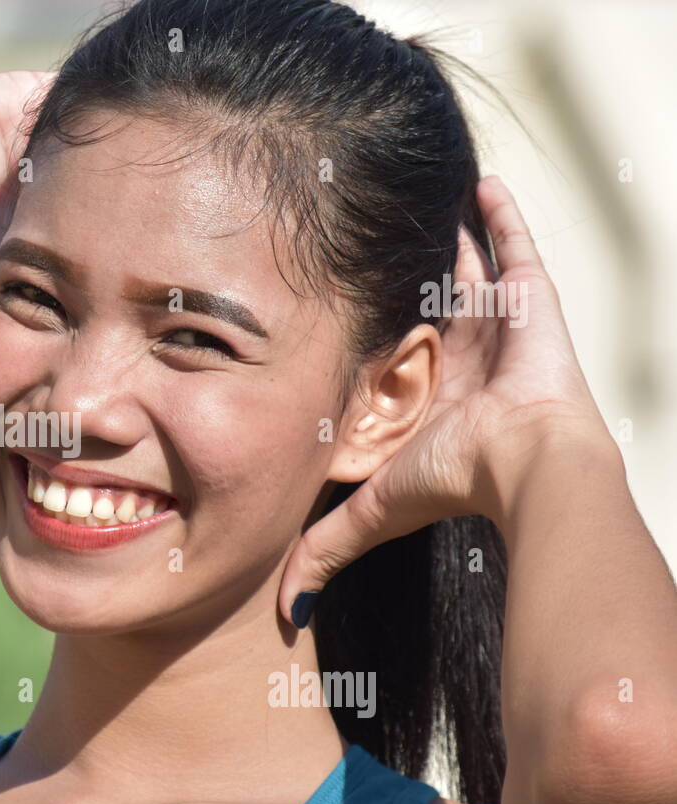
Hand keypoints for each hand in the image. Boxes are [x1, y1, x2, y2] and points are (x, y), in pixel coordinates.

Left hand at [280, 175, 618, 626]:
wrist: (528, 464)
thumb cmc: (457, 483)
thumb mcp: (373, 508)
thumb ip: (325, 550)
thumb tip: (282, 613)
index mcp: (427, 396)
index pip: (392, 356)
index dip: (368, 333)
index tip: (330, 307)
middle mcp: (461, 356)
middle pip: (427, 306)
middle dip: (402, 278)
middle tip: (365, 240)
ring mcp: (498, 325)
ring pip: (466, 270)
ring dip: (444, 241)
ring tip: (414, 203)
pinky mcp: (530, 299)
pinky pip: (515, 244)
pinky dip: (500, 212)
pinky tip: (479, 180)